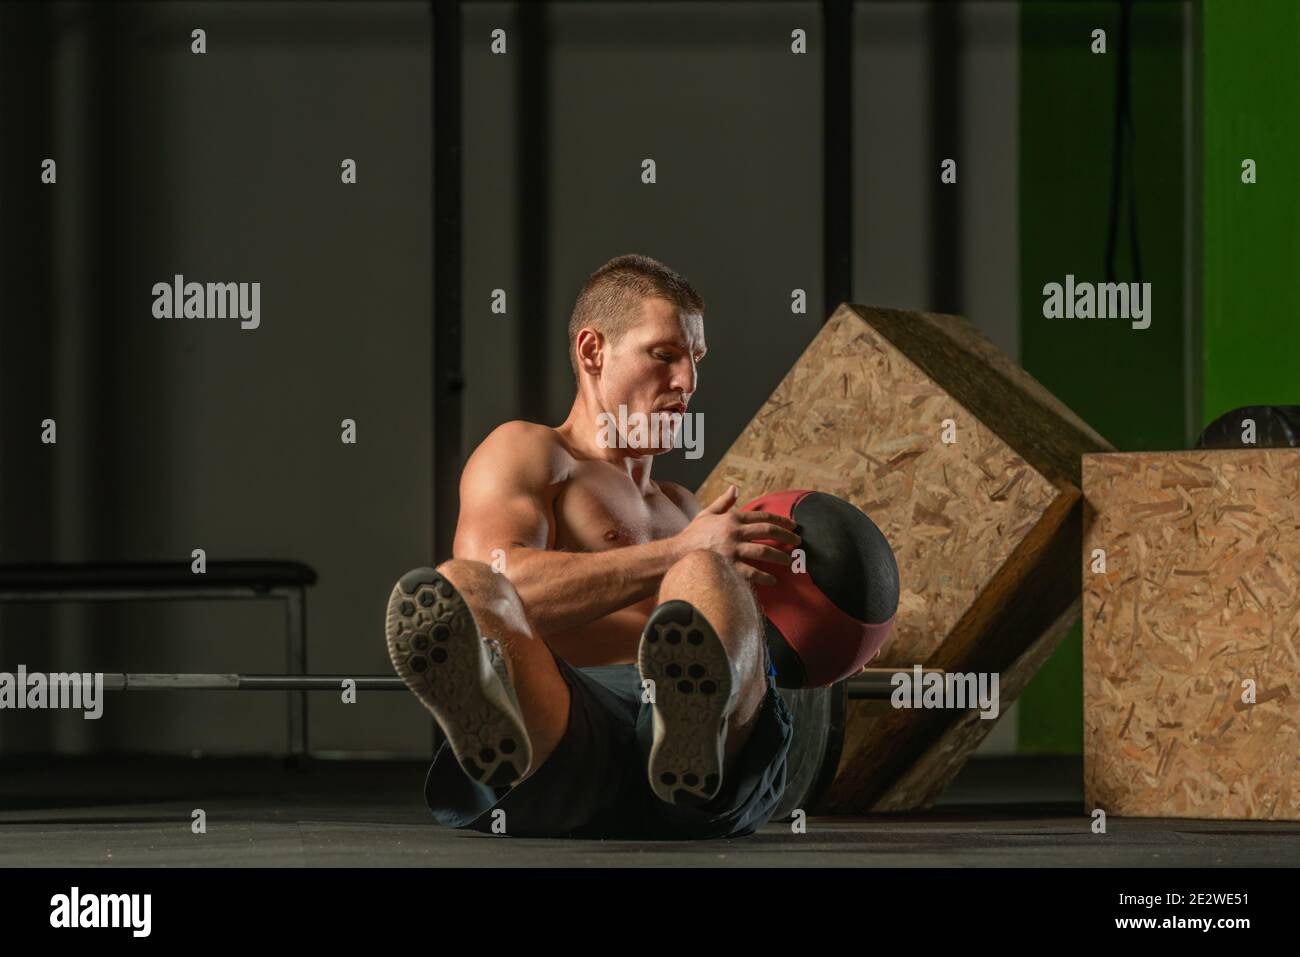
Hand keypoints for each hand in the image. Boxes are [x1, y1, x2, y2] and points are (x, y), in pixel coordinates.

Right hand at [674, 485, 800, 586]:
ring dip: (780, 557)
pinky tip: (774, 581)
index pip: (762, 516)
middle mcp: (734, 532)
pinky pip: (752, 573)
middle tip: (798, 541)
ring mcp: (732, 550)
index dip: (781, 520)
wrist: (675, 555)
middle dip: (786, 536)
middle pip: (767, 532)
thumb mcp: (706, 514)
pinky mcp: (729, 567)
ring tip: (789, 562)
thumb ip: (723, 502)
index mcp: (731, 518)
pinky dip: (765, 577)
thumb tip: (734, 488)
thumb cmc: (692, 536)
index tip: (793, 525)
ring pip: (764, 552)